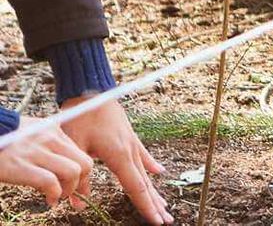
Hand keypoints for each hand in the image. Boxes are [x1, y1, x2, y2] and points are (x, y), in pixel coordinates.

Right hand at [0, 118, 92, 213]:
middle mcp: (49, 138)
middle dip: (82, 183)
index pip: (80, 153)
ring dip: (69, 190)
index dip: (84, 174)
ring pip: (72, 172)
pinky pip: (50, 182)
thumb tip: (61, 164)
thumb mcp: (31, 132)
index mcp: (53, 129)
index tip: (81, 187)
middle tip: (70, 193)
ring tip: (58, 196)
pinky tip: (50, 199)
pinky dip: (54, 194)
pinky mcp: (20, 165)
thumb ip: (48, 143)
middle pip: (84, 162)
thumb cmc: (5, 139)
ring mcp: (36, 151)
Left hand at [57, 99, 169, 223]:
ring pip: (146, 172)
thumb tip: (77, 203)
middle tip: (167, 221)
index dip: (146, 206)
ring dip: (155, 190)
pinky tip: (160, 173)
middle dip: (155, 203)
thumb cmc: (81, 116)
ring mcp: (132, 143)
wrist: (90, 90)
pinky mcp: (128, 136)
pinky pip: (143, 155)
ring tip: (164, 205)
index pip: (136, 187)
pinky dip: (152, 166)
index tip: (157, 222)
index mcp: (119, 155)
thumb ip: (79, 177)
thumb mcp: (75, 148)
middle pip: (145, 183)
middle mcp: (130, 151)